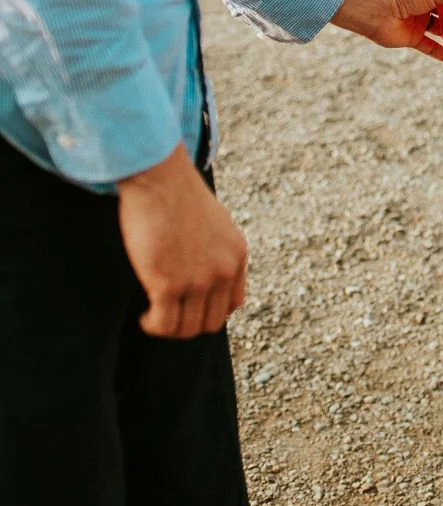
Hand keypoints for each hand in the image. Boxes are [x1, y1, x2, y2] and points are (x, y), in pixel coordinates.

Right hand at [118, 144, 247, 338]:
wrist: (160, 177)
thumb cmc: (178, 192)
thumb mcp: (215, 221)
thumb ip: (216, 248)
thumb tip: (201, 266)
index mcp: (236, 255)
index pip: (232, 303)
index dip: (209, 310)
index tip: (189, 305)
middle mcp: (222, 271)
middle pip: (210, 322)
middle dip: (188, 323)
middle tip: (167, 313)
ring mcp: (197, 280)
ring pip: (186, 328)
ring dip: (168, 326)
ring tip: (153, 315)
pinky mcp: (168, 283)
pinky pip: (164, 324)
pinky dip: (153, 325)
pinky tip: (145, 316)